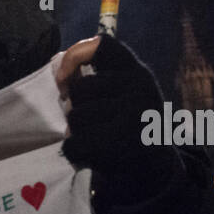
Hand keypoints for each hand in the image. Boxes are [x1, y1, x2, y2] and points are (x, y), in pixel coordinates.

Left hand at [60, 34, 178, 202]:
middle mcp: (139, 88)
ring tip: (98, 138)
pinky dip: (75, 152)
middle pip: (79, 89)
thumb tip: (61, 77)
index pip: (101, 46)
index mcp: (137, 72)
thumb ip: (98, 78)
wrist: (152, 168)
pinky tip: (93, 154)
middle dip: (76, 108)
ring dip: (77, 131)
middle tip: (94, 122)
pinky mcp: (120, 144)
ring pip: (74, 117)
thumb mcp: (124, 93)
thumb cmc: (128, 125)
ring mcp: (132, 116)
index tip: (63, 78)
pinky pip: (72, 143)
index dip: (74, 56)